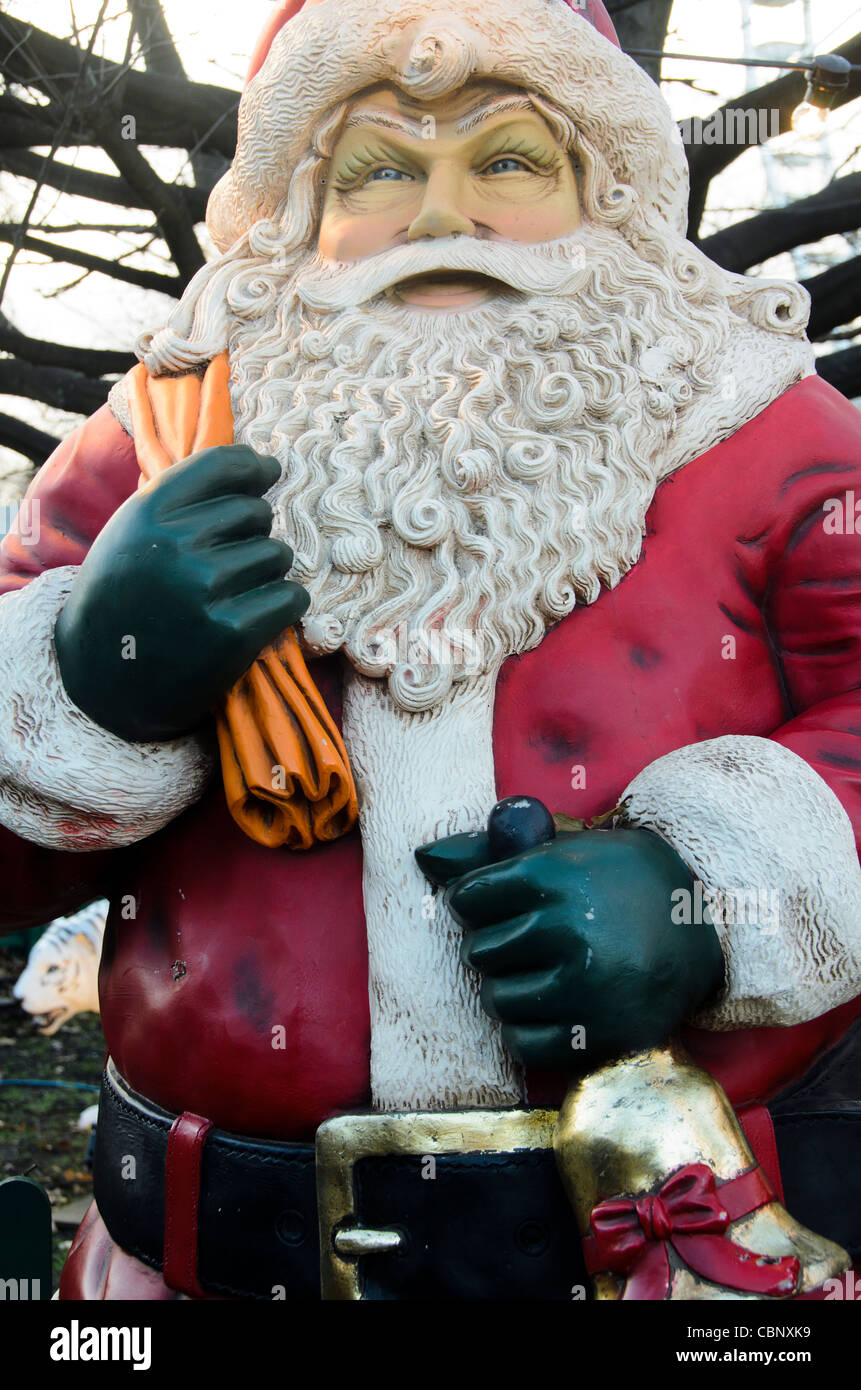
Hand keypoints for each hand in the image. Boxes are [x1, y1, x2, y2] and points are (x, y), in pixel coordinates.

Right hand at [54, 446, 308, 741]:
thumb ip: (185, 498)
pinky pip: (291, 597)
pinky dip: (283, 605)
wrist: (105, 679)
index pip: (223, 465)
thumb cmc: (126, 597)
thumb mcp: (133, 533)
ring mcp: (204, 589)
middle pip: (256, 513)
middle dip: (255, 532)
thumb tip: (267, 466)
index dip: (254, 467)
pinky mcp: (232, 633)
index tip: (268, 473)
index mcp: (147, 512)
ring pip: (278, 555)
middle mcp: (175, 544)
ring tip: (234, 593)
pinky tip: (256, 616)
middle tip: (230, 561)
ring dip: (267, 571)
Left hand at [416, 803, 723, 1070]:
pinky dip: (529, 1029)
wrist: (707, 920)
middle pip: (479, 950)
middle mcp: (566, 929)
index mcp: (555, 875)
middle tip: (534, 937)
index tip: (504, 902)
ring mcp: (584, 985)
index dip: (479, 900)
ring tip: (546, 971)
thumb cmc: (624, 879)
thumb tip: (423, 858)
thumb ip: (492, 853)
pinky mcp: (598, 1033)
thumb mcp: (567, 849)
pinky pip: (523, 1042)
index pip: (469, 896)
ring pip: (497, 999)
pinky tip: (556, 1005)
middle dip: (497, 944)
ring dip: (512, 988)